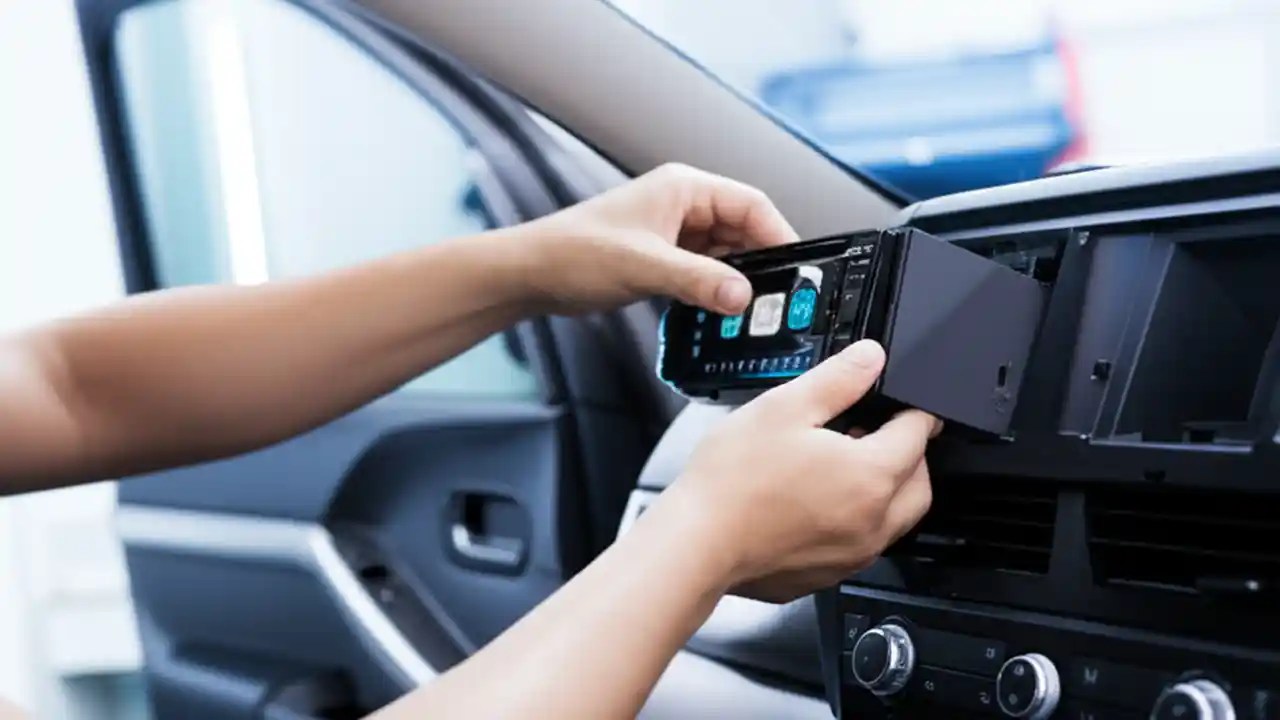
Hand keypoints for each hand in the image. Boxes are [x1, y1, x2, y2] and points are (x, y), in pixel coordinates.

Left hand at [520, 163, 798, 314]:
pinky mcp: (664, 255)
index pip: (751, 204)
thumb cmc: (573, 252)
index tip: (797, 267)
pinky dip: (715, 288)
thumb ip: (697, 281)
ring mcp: (674, 230)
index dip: (778, 235)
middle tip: (779, 297)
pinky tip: (719, 309)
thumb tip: (742, 295)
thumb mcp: (644, 266)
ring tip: (750, 308)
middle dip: (761, 263)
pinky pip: (705, 270)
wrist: (532, 272)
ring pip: (726, 253)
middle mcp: (683, 204)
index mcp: (684, 188)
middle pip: (744, 229)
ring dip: (737, 279)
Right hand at [662, 340, 941, 602]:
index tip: (899, 403)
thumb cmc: (733, 481)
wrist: (696, 543)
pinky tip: (818, 503)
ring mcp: (853, 555)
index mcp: (871, 475)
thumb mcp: (784, 408)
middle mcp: (873, 522)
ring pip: (896, 518)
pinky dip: (857, 520)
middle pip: (919, 482)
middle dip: (909, 454)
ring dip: (886, 490)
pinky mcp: (829, 575)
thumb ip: (838, 380)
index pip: (918, 434)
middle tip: (876, 433)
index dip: (911, 410)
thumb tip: (871, 358)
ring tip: (843, 467)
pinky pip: (863, 544)